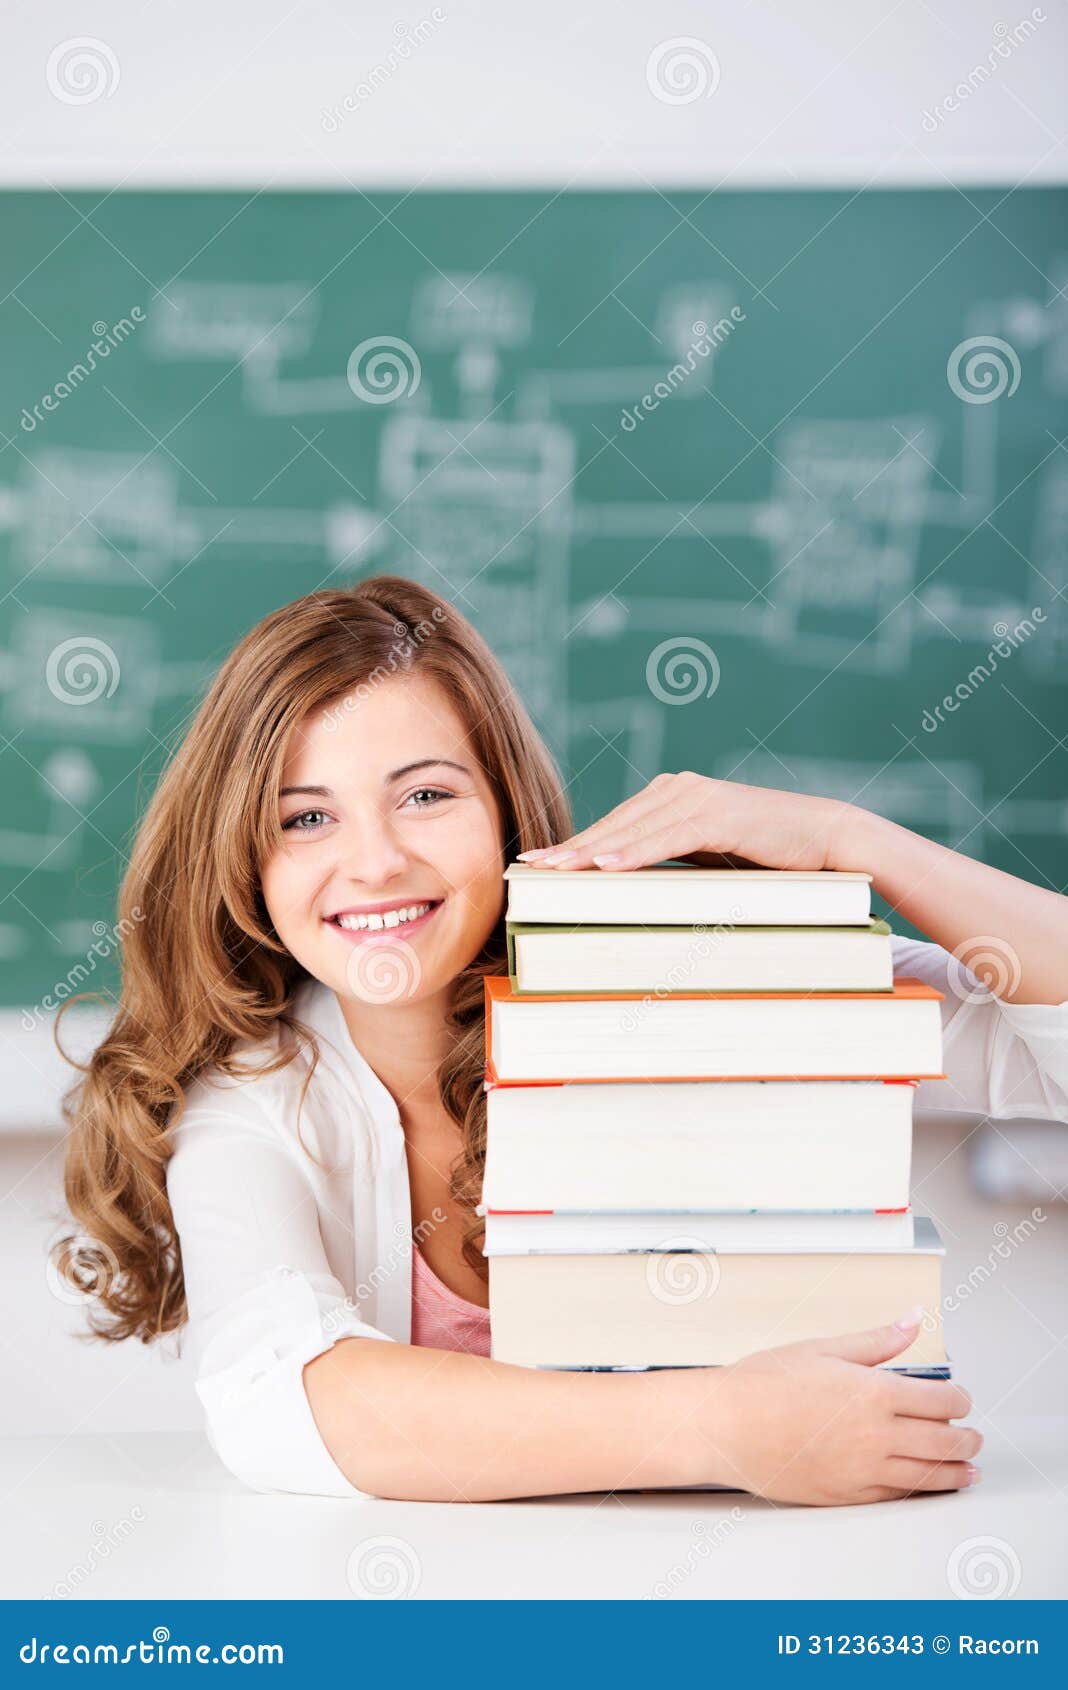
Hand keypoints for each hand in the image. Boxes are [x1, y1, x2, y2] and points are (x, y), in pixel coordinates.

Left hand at [516, 771, 857, 873]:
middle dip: (571, 848)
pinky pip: (668, 837)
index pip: (612, 825)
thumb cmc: (766, 854)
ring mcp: (698, 797)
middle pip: (614, 825)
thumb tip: (624, 884)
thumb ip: (669, 859)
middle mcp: (679, 788)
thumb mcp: (707, 858)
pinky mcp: (720, 814)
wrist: (827, 839)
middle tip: (530, 869)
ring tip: (556, 871)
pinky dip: (636, 852)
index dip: (574, 844)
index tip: (536, 863)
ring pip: (633, 829)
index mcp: (672, 796)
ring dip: (593, 852)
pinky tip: (608, 867)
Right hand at [691, 1315, 979, 1505]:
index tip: (961, 1399)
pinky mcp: (848, 1495)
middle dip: (967, 1438)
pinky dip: (921, 1490)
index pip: (941, 1402)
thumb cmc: (764, 1385)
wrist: (727, 1427)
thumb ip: (876, 1341)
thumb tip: (910, 1321)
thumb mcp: (822, 1349)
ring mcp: (864, 1471)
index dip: (960, 1400)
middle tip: (973, 1436)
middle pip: (945, 1442)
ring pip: (929, 1476)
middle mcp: (876, 1436)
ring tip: (967, 1468)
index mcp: (874, 1394)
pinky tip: (927, 1484)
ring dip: (956, 1472)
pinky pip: (898, 1496)